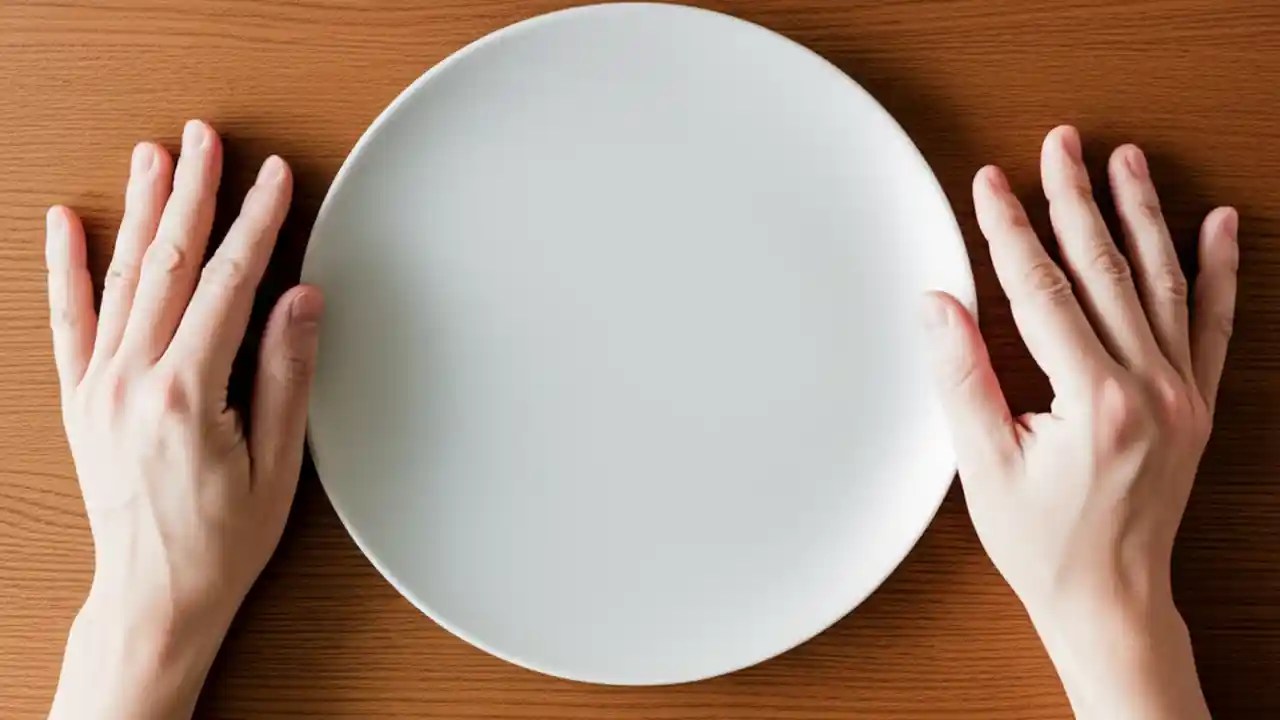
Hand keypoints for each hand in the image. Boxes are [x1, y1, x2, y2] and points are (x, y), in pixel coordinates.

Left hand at [46, 120, 321, 719]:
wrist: (152, 597)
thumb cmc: (219, 542)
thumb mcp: (277, 465)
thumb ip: (285, 375)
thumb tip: (300, 302)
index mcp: (187, 394)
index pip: (228, 284)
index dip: (257, 224)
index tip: (274, 180)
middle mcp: (132, 381)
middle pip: (168, 264)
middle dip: (194, 194)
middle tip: (206, 140)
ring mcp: (99, 387)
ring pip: (121, 279)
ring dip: (140, 212)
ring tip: (154, 156)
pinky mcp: (81, 400)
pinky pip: (67, 322)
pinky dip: (65, 269)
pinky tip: (66, 224)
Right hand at [925, 126, 1235, 718]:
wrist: (1112, 597)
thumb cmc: (1045, 544)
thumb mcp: (986, 466)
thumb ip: (963, 378)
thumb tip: (940, 306)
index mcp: (1094, 402)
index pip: (1043, 291)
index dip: (1010, 231)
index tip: (991, 183)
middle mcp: (1150, 387)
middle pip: (1105, 269)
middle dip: (1076, 199)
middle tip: (1060, 144)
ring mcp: (1182, 391)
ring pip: (1161, 281)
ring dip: (1142, 215)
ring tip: (1126, 161)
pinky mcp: (1196, 402)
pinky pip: (1213, 322)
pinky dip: (1219, 270)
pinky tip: (1220, 226)